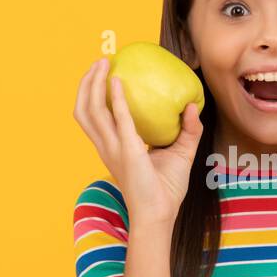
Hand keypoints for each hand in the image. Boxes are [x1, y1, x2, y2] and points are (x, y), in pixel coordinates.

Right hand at [73, 56, 203, 229]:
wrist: (159, 215)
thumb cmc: (166, 190)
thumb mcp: (180, 153)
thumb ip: (188, 130)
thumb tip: (192, 106)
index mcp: (112, 147)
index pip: (93, 117)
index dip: (92, 93)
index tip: (104, 72)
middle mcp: (107, 147)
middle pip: (83, 110)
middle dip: (86, 83)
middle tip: (101, 61)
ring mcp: (113, 149)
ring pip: (90, 111)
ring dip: (94, 84)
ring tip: (105, 63)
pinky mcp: (127, 152)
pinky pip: (118, 120)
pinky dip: (116, 99)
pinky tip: (119, 81)